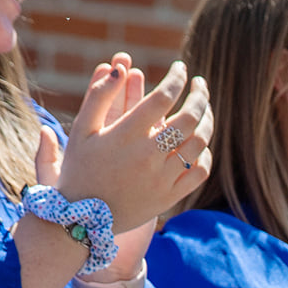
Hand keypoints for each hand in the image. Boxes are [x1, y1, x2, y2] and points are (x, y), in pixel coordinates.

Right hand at [50, 55, 212, 276]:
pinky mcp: (169, 198)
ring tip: (204, 110)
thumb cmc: (80, 169)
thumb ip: (99, 95)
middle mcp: (148, 156)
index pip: (163, 98)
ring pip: (199, 144)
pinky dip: (205, 155)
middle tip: (200, 84)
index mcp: (126, 135)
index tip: (181, 69)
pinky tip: (200, 144)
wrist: (82, 220)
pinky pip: (199, 173)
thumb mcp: (82, 129)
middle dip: (200, 96)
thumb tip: (119, 68)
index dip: (177, 79)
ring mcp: (162, 179)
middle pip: (189, 118)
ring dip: (207, 122)